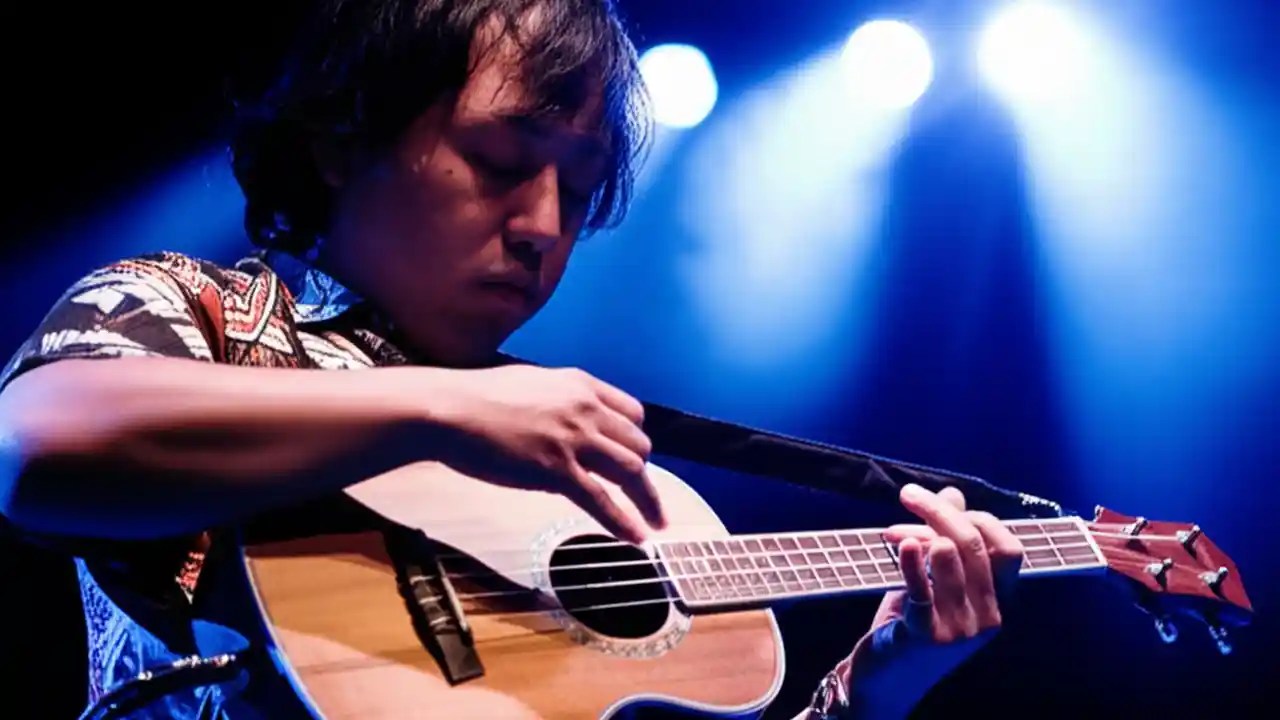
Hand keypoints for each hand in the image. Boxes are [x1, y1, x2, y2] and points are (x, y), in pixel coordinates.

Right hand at [435, 364, 665, 543]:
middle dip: (642, 471)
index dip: (635, 438)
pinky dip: (624, 522)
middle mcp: (585, 409)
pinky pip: (602, 500)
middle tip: (641, 493)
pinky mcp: (557, 470)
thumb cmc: (478, 399)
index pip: (632, 412)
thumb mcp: (532, 384)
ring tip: (654, 523)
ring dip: (647, 500)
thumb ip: (559, 400)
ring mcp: (574, 439)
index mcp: (580, 385)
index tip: (636, 456)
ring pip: (630, 471)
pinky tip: (636, 536)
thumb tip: (566, 418)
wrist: (450, 411)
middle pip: (637, 444)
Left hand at [814, 484, 1023, 717]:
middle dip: (939, 511)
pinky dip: (911, 561)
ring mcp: (961, 629)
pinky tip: (901, 544)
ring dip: (917, 532)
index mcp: (997, 602)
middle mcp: (987, 616)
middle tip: (907, 494)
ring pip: (950, 558)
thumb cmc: (911, 626)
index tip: (940, 502)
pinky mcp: (928, 636)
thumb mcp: (935, 583)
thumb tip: (953, 494)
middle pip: (975, 545)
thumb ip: (947, 540)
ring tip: (892, 533)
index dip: (977, 517)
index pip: (1008, 548)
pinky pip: (923, 590)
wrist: (885, 682)